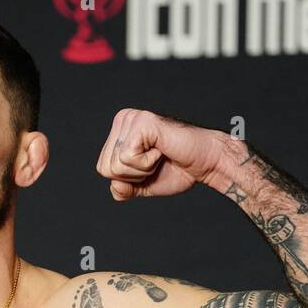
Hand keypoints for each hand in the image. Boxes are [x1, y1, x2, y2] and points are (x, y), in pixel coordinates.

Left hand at [95, 109, 228, 199]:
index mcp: (119, 132)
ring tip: (159, 155)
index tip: (149, 166)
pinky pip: (127, 158)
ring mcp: (132, 118)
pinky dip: (147, 164)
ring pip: (116, 165)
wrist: (205, 163)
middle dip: (133, 175)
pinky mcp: (142, 122)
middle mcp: (123, 120)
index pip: (103, 169)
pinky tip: (162, 150)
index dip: (127, 179)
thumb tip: (115, 184)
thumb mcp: (141, 185)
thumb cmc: (176, 170)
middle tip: (156, 161)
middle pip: (105, 168)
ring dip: (142, 169)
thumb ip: (122, 189)